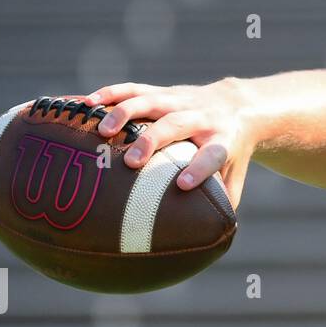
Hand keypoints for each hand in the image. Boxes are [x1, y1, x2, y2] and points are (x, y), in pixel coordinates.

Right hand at [84, 78, 255, 209]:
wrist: (239, 105)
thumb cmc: (231, 152)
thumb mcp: (234, 175)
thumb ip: (222, 201)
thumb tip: (205, 237)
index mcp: (222, 141)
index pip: (212, 155)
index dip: (199, 168)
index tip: (183, 185)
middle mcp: (202, 118)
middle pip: (177, 124)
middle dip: (153, 141)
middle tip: (131, 162)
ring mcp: (181, 101)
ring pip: (152, 101)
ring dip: (125, 113)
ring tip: (102, 131)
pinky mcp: (164, 92)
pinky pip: (134, 89)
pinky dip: (110, 93)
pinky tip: (86, 103)